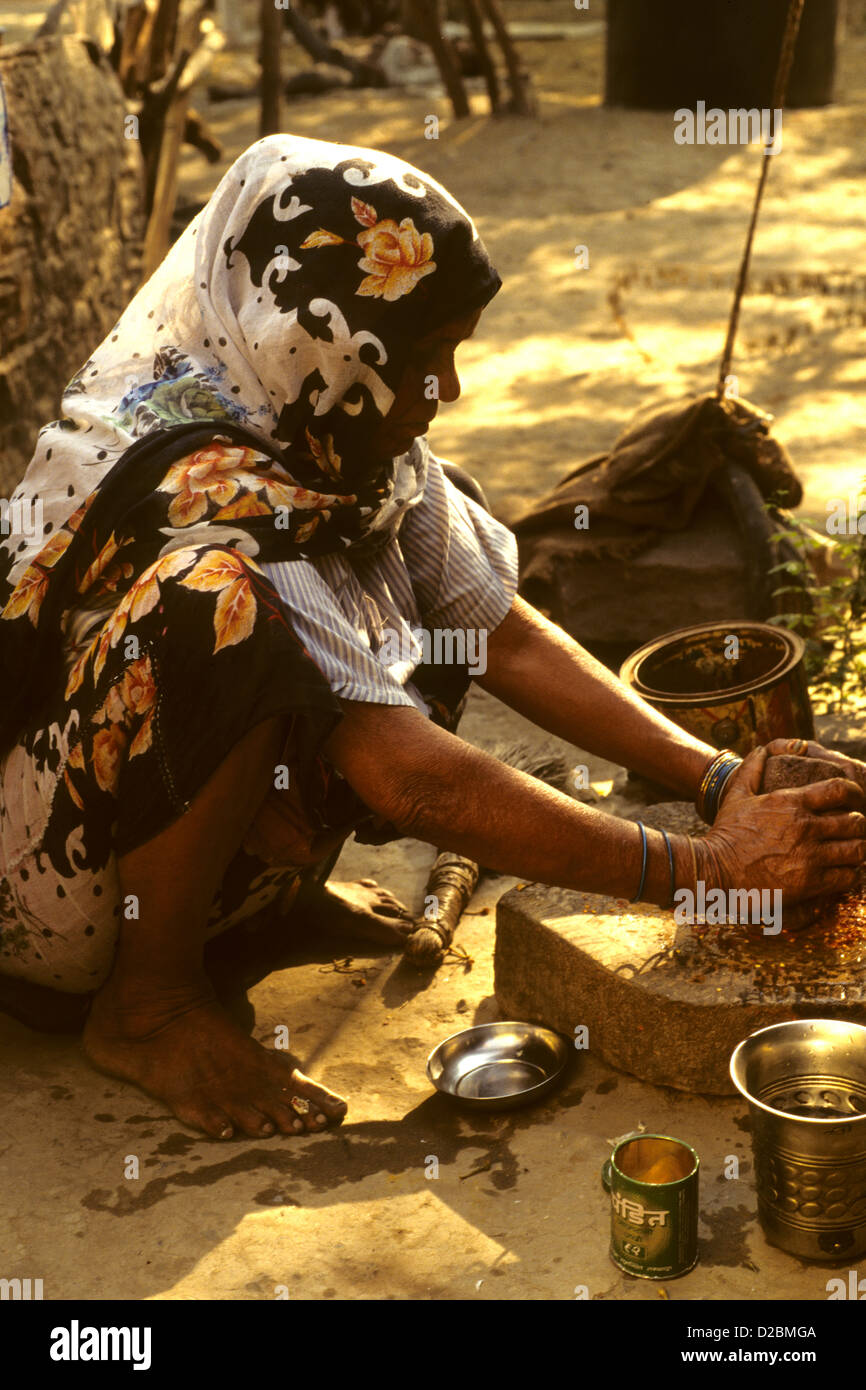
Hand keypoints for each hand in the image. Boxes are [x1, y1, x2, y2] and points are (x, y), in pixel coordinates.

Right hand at [697, 743, 865, 905]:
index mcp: (792, 802)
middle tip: (853, 831)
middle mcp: (806, 827)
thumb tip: (761, 749)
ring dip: (858, 850)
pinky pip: (848, 877)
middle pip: (856, 822)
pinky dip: (852, 874)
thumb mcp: (737, 795)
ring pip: (857, 850)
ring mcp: (810, 856)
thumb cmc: (726, 832)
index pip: (840, 789)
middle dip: (859, 825)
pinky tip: (844, 873)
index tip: (854, 801)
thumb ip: (752, 769)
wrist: (715, 869)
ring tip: (851, 852)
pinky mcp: (810, 883)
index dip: (854, 793)